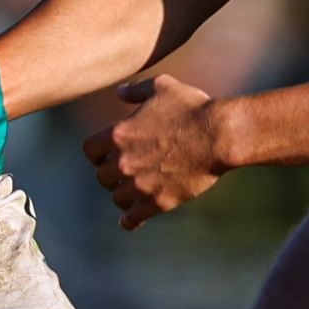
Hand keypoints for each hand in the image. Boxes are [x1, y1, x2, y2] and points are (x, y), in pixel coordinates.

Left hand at [88, 75, 228, 225]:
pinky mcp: (159, 201)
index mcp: (119, 134)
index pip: (90, 150)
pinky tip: (130, 220)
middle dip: (110, 174)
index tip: (105, 153)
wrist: (219, 136)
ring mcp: (141, 184)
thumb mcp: (162, 87)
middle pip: (102, 176)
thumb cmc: (192, 107)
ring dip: (122, 194)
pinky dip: (130, 220)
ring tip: (130, 192)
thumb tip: (119, 92)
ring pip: (117, 198)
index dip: (97, 152)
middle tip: (122, 172)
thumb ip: (136, 90)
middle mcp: (124, 162)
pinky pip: (134, 218)